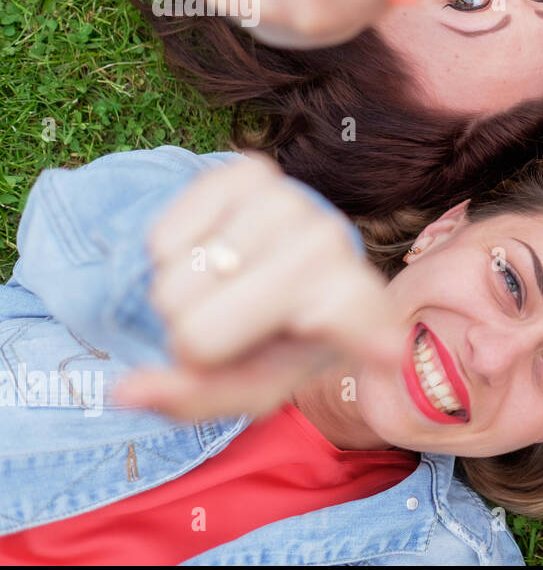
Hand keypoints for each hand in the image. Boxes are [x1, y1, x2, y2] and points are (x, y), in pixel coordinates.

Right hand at [114, 154, 405, 419]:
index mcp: (358, 307)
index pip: (354, 321)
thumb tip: (127, 390)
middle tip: (229, 327)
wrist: (266, 261)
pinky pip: (163, 239)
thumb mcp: (249, 385)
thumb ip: (197, 400)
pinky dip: (167, 256)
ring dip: (178, 298)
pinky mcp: (249, 170)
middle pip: (199, 335)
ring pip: (172, 287)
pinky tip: (210, 250)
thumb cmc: (269, 338)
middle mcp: (334, 246)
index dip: (366, 337)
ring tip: (224, 287)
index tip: (389, 351)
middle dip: (189, 343)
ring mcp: (293, 201)